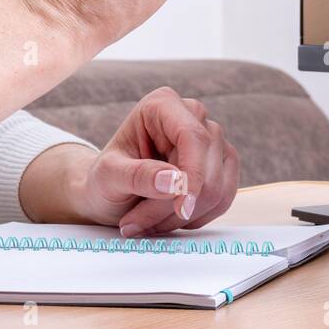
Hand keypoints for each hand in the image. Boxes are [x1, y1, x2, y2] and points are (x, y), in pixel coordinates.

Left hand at [48, 87, 240, 237]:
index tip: (182, 208)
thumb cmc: (105, 179)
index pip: (192, 136)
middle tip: (137, 223)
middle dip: (173, 206)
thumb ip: (137, 175)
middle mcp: (192, 116)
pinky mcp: (221, 164)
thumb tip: (174, 181)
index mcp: (162, 105)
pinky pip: (223, 198)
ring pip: (217, 188)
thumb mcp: (108, 176)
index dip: (193, 175)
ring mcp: (211, 140)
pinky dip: (196, 218)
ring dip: (183, 216)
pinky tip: (168, 220)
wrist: (106, 194)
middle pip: (206, 168)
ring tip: (147, 223)